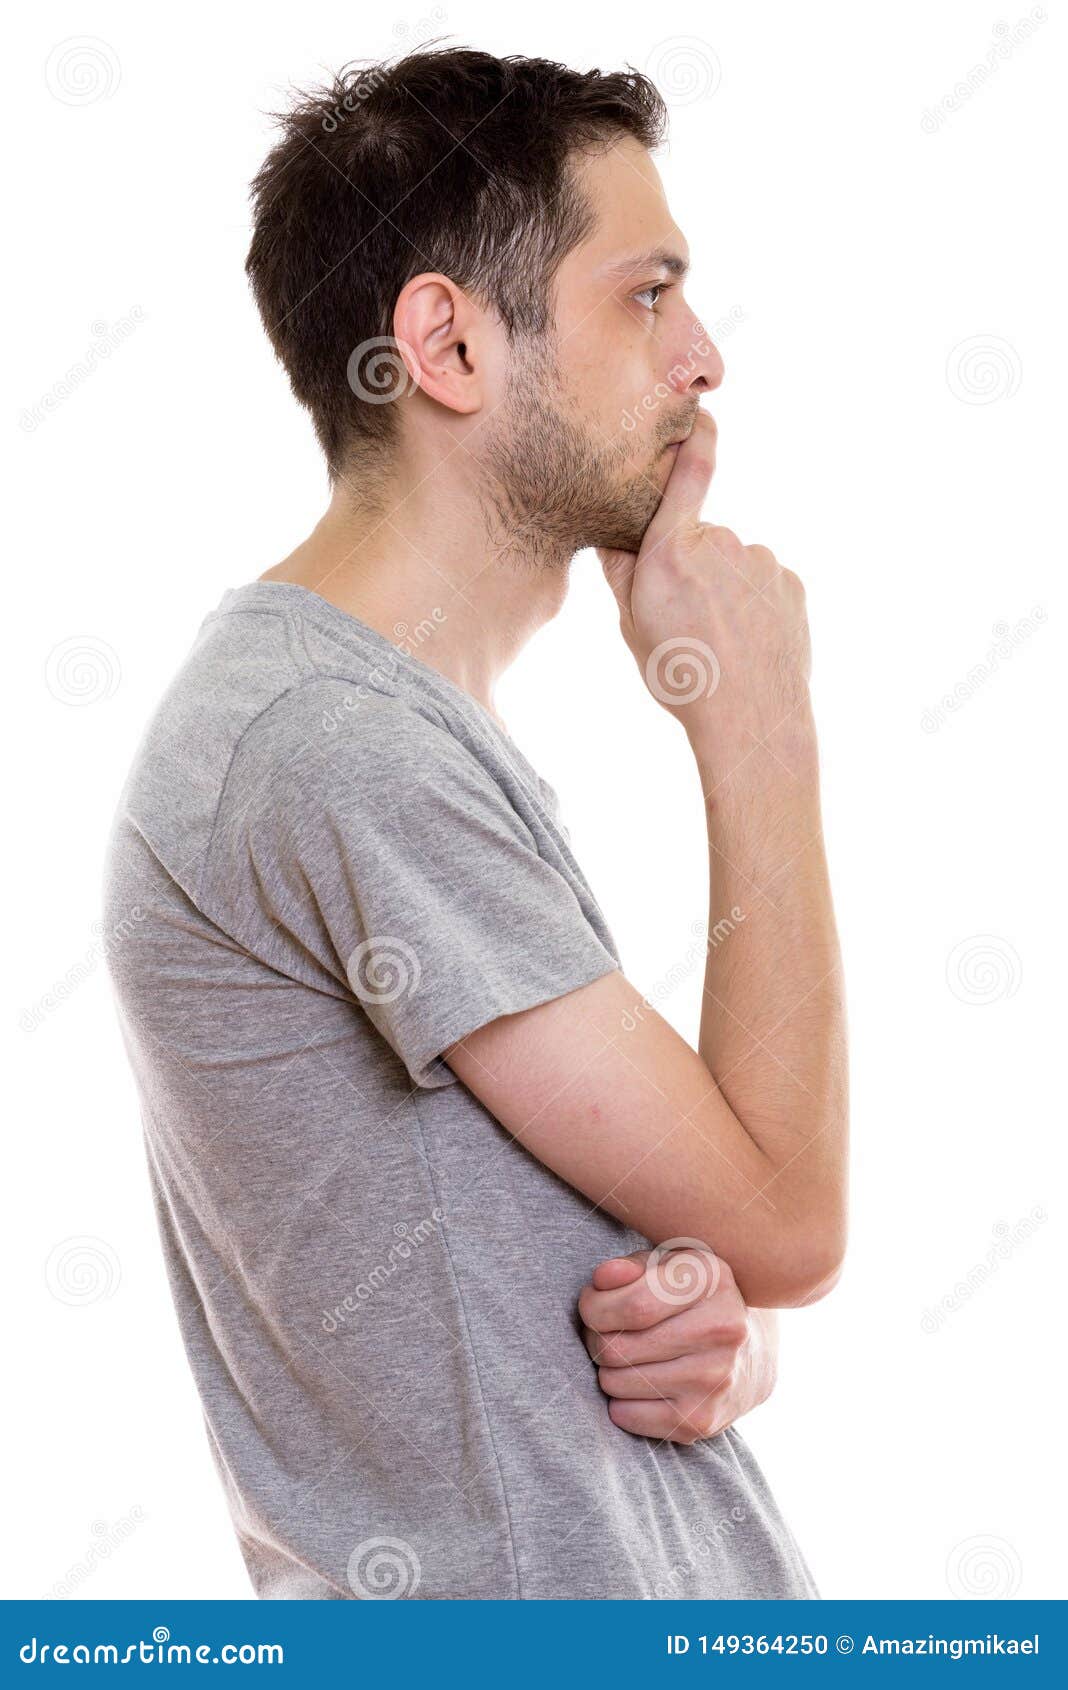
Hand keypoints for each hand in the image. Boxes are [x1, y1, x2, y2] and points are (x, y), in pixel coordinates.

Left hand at [577, 1245, 777, 1443]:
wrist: (749, 1353)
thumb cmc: (692, 1298)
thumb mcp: (669, 1265)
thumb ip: (632, 1265)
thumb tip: (602, 1279)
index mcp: (711, 1282)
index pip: (633, 1304)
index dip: (595, 1306)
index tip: (591, 1305)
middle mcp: (720, 1331)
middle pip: (618, 1347)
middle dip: (596, 1338)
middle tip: (604, 1332)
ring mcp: (714, 1380)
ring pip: (616, 1382)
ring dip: (607, 1370)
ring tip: (625, 1355)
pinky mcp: (700, 1420)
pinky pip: (626, 1415)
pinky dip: (620, 1401)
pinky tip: (640, 1383)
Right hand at [597, 411, 811, 763]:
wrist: (752, 722)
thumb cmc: (682, 679)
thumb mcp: (632, 627)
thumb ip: (621, 572)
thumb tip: (613, 532)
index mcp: (671, 553)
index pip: (690, 472)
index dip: (698, 436)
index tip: (704, 412)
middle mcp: (721, 545)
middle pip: (700, 539)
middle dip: (692, 566)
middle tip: (687, 621)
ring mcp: (762, 563)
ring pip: (734, 565)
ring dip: (725, 589)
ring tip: (720, 639)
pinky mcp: (791, 584)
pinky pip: (763, 585)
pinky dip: (753, 605)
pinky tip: (748, 642)